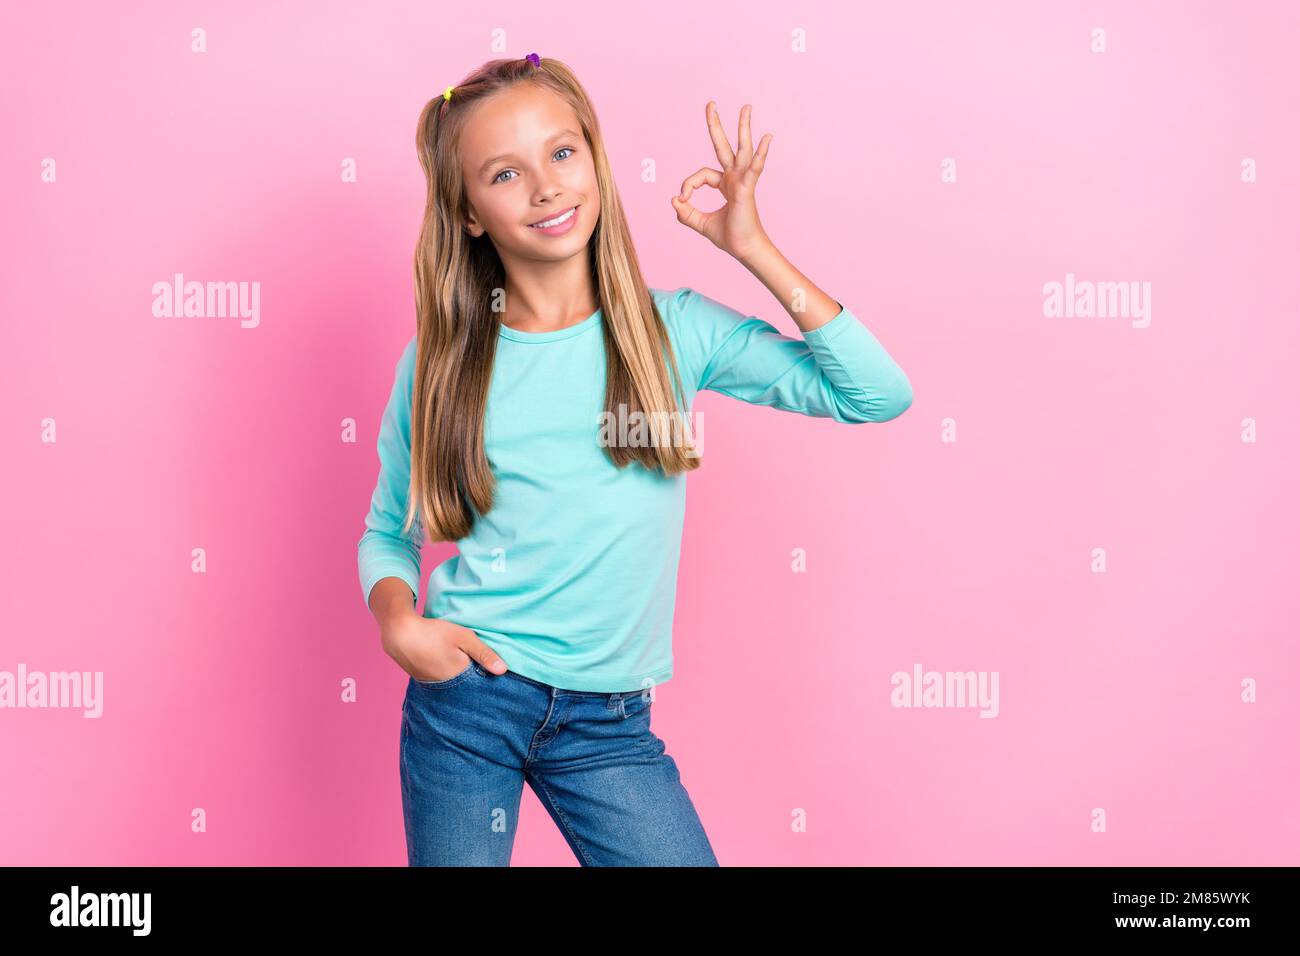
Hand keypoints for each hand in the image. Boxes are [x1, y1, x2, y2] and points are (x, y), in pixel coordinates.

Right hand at [382, 616, 508, 681]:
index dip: (486, 679)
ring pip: (452, 685)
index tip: (493, 677)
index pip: (478, 685)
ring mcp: (432, 684)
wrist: (399, 633)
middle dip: (472, 682)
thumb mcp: (464, 638)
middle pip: (465, 687)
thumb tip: (503, 671)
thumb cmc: (434, 633)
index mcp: (459, 677)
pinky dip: (445, 677)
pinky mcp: (422, 680)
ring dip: (458, 680)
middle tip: (475, 669)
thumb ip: (484, 653)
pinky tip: (445, 666)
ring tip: (460, 667)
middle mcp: (445, 686)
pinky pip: (439, 682)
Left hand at [670, 101, 773, 261]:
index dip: (688, 185)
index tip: (683, 200)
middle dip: (716, 125)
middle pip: (723, 146)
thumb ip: (685, 213)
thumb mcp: (700, 223)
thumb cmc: (729, 237)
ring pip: (741, 149)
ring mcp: (742, 181)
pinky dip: (760, 154)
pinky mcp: (747, 188)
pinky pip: (754, 168)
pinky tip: (767, 138)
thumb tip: (674, 200)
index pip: (701, 175)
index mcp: (725, 184)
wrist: (744, 250)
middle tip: (710, 104)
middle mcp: (734, 178)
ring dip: (743, 127)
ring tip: (746, 108)